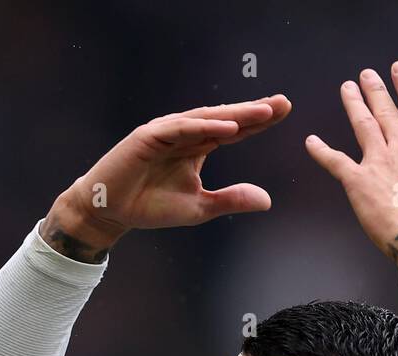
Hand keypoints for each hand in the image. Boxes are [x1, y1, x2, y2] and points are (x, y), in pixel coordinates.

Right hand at [42, 94, 291, 261]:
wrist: (111, 211)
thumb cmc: (151, 207)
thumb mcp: (200, 207)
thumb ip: (231, 199)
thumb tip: (268, 200)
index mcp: (198, 146)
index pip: (234, 131)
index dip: (259, 121)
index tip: (286, 111)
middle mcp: (185, 134)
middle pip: (225, 119)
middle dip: (253, 110)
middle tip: (283, 103)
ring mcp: (167, 132)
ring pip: (205, 119)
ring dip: (234, 115)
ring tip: (263, 111)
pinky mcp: (149, 136)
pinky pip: (181, 129)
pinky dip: (204, 127)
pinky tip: (228, 127)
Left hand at [304, 62, 397, 275]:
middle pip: (387, 112)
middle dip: (376, 90)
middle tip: (366, 74)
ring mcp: (379, 163)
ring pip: (363, 125)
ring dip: (354, 105)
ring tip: (347, 88)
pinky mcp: (357, 181)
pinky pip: (335, 162)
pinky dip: (321, 151)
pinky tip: (310, 141)